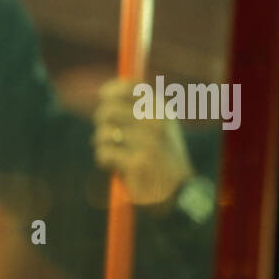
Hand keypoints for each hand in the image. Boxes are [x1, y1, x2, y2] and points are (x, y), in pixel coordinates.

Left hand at [91, 78, 193, 205]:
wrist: (177, 191)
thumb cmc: (160, 156)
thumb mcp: (156, 126)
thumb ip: (135, 108)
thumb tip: (104, 91)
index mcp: (161, 110)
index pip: (128, 88)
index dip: (109, 92)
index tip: (103, 98)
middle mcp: (156, 122)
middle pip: (108, 110)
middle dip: (101, 123)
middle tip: (105, 135)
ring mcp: (147, 142)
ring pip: (103, 133)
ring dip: (101, 145)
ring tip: (113, 154)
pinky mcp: (137, 162)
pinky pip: (104, 153)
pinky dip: (104, 160)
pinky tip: (115, 166)